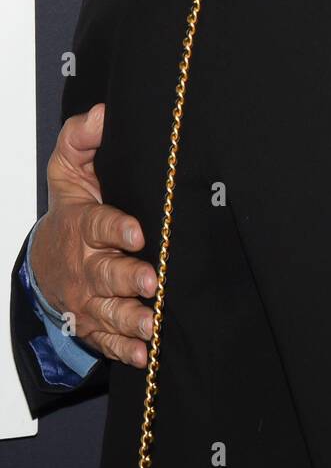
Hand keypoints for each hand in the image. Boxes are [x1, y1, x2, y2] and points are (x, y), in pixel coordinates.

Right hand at [29, 103, 154, 367]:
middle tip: (150, 282)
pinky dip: (125, 348)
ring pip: (109, 310)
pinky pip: (108, 339)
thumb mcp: (69, 170)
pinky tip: (144, 353)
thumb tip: (105, 114)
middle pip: (105, 274)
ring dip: (130, 318)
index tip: (137, 233)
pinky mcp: (94, 323)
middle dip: (127, 279)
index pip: (97, 225)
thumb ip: (83, 139)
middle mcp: (84, 265)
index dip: (116, 229)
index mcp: (80, 226)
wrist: (44, 260)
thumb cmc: (69, 209)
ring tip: (151, 323)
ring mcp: (87, 298)